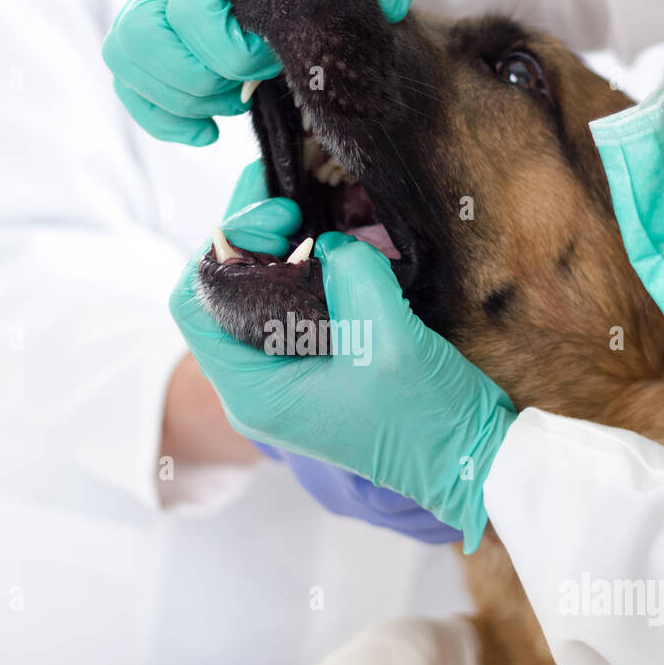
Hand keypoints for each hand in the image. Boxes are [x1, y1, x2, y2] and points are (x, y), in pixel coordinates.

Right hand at [101, 0, 427, 145]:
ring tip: (229, 103)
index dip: (228, 52)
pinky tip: (208, 131)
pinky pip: (128, 82)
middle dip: (197, 80)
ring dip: (177, 97)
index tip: (270, 60)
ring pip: (125, 55)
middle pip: (142, 34)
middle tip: (246, 89)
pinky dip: (161, 118)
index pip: (191, 9)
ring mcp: (160, 4)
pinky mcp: (154, 41)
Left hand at [170, 195, 516, 553]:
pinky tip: (337, 247)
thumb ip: (350, 274)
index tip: (280, 216)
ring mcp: (282, 378)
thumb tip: (330, 240)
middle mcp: (255, 386)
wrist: (469, 462)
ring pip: (255, 296)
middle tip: (298, 203)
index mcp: (253, 390)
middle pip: (220, 292)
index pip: (194, 301)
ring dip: (280, 251)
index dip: (225, 244)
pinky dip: (307, 271)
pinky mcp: (312, 368)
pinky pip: (290, 309)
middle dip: (253, 239)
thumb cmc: (427, 419)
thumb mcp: (389, 338)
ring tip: (317, 214)